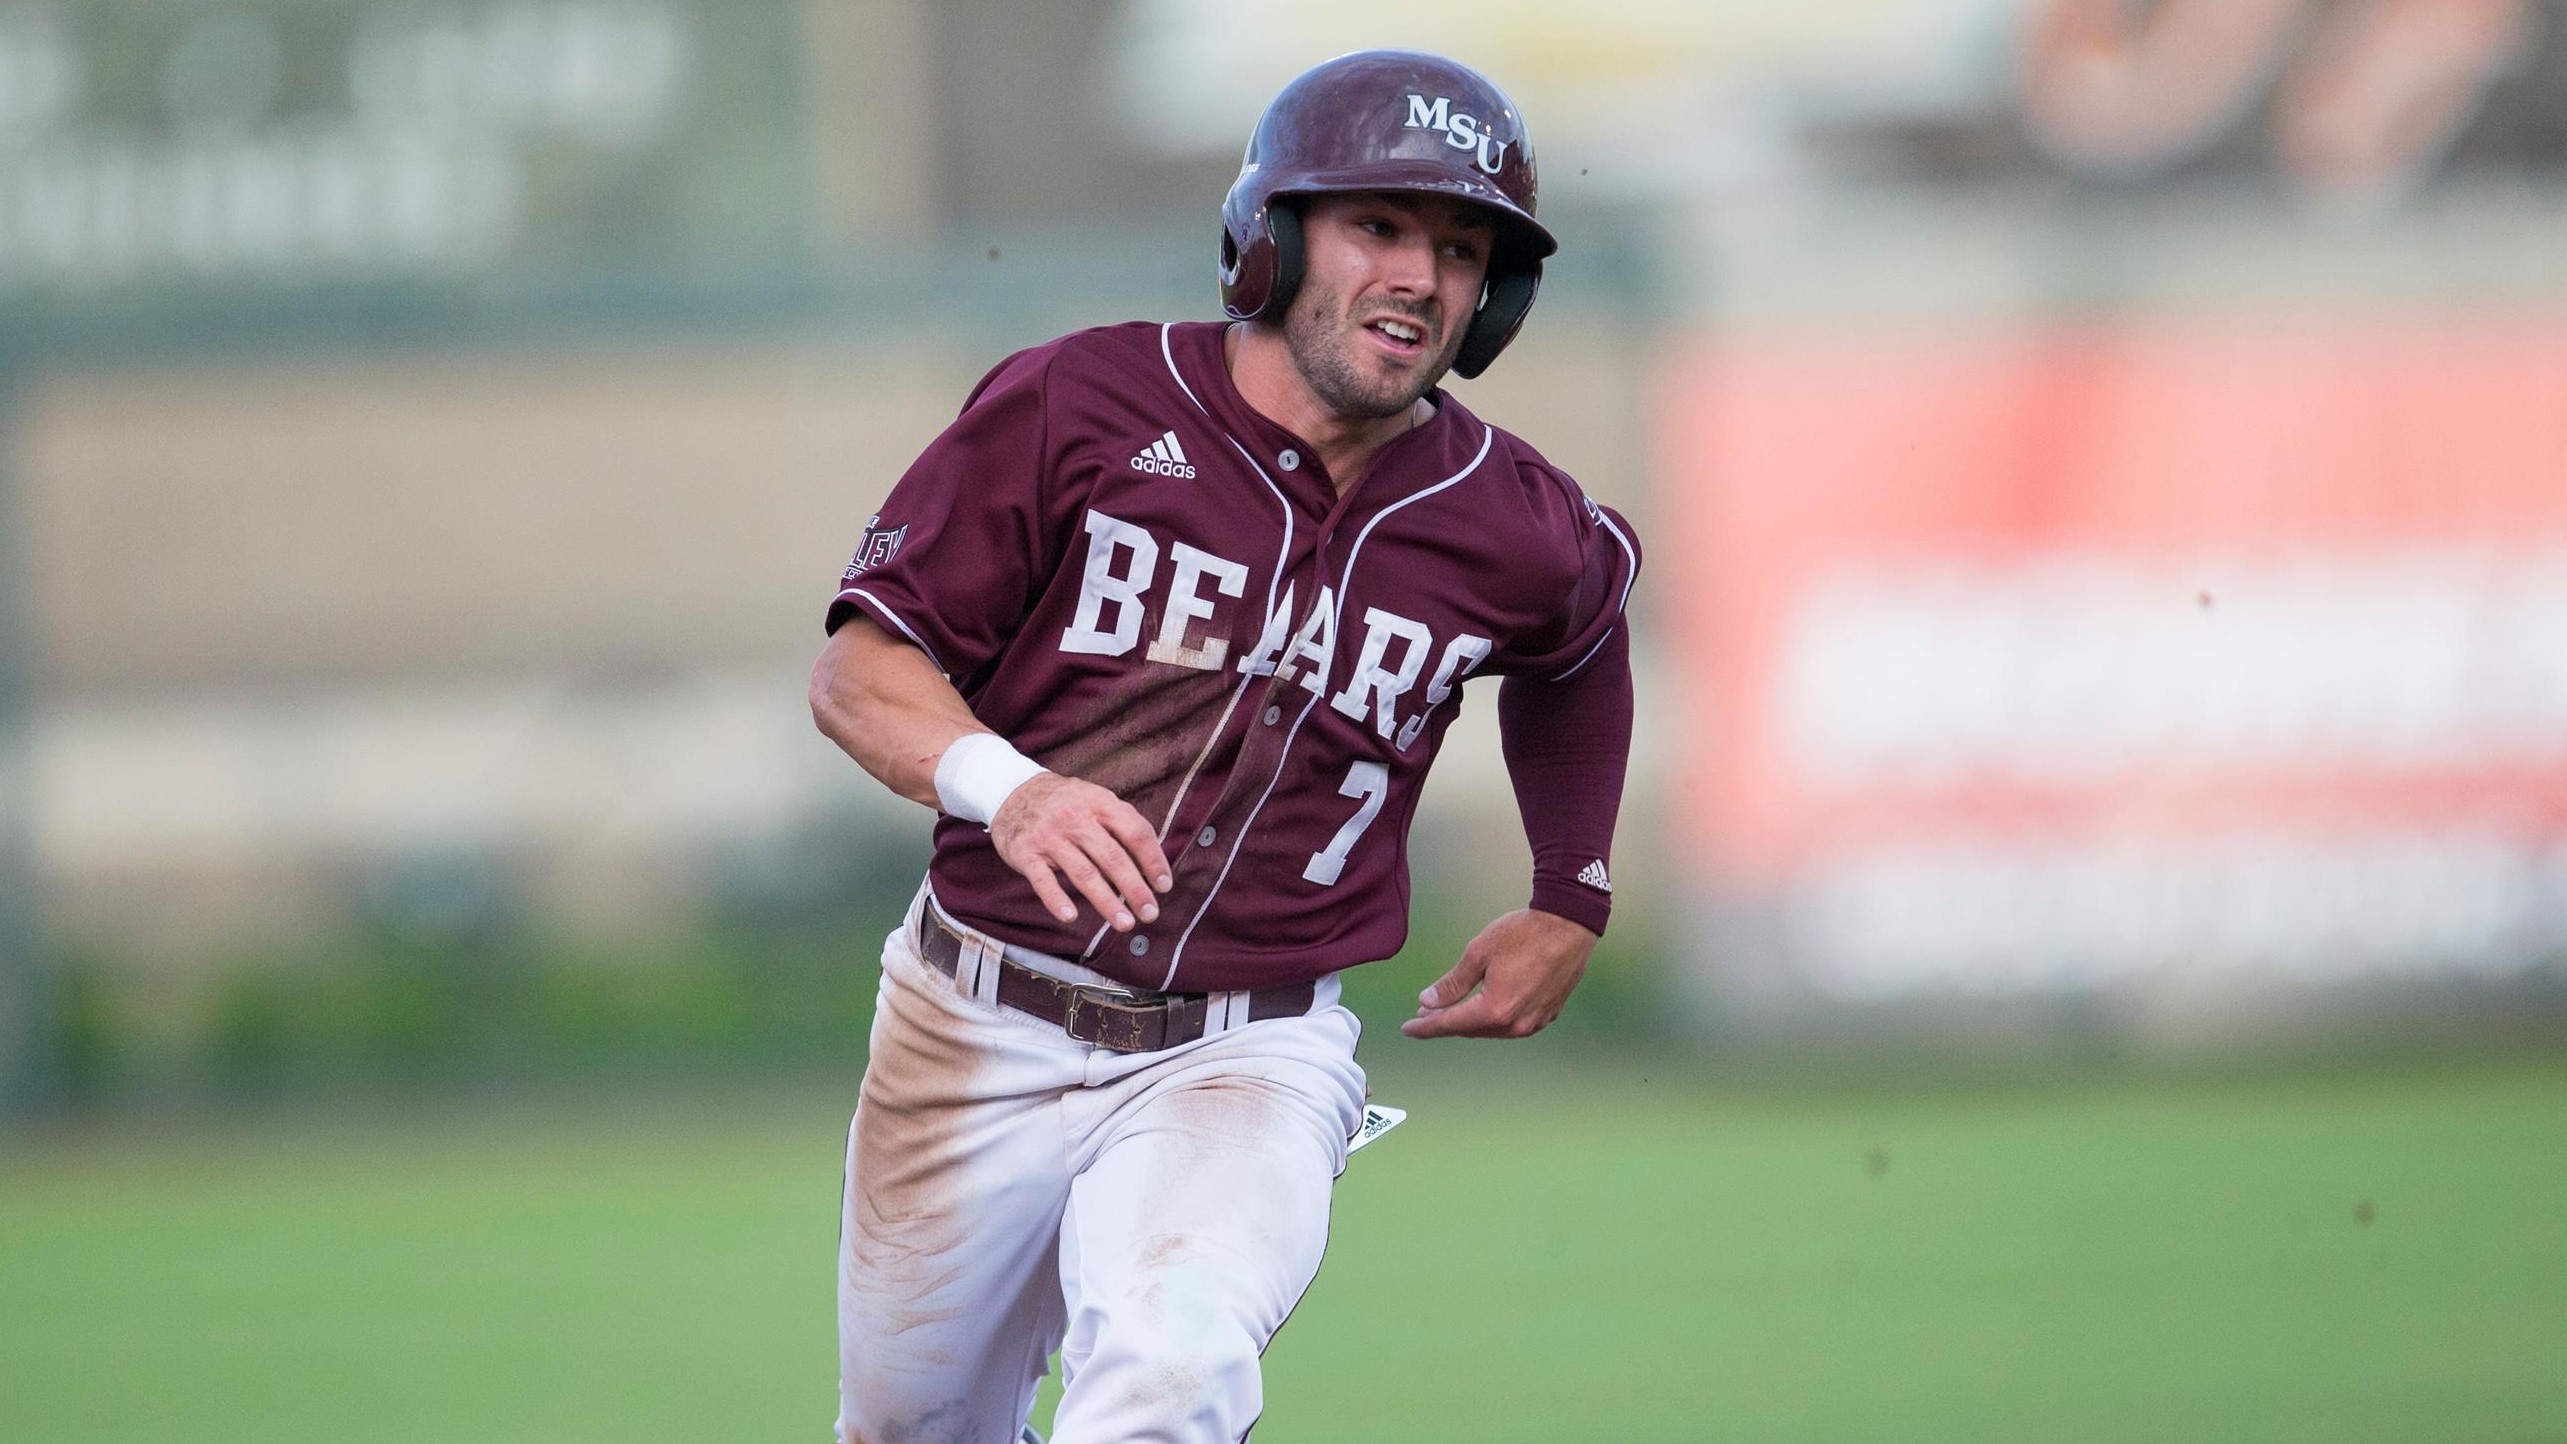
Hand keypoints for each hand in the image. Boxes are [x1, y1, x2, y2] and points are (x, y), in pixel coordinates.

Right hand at [988, 772, 1172, 931]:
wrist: (1011, 790)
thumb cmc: (1065, 802)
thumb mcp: (1095, 800)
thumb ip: (1122, 825)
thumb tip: (1153, 863)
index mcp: (1100, 803)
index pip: (1135, 832)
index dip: (1153, 860)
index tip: (1165, 886)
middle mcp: (1076, 817)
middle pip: (1113, 857)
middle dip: (1135, 889)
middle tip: (1150, 913)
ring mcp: (1049, 836)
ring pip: (1083, 873)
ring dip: (1106, 902)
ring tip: (1125, 923)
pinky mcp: (1026, 853)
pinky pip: (1043, 880)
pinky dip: (1056, 899)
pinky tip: (1071, 917)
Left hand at [1400, 909, 1596, 1039]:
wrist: (1570, 925)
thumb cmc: (1523, 933)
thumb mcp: (1478, 953)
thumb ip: (1452, 983)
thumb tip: (1427, 1002)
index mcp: (1495, 1010)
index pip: (1450, 1024)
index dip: (1425, 1027)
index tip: (1406, 1029)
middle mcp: (1516, 1023)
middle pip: (1471, 1029)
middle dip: (1446, 1023)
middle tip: (1424, 1015)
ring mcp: (1535, 1022)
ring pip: (1493, 1029)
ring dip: (1471, 1022)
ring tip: (1451, 1011)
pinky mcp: (1549, 1013)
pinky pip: (1514, 1023)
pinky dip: (1495, 1018)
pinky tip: (1486, 1008)